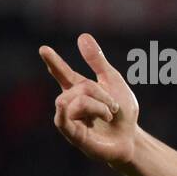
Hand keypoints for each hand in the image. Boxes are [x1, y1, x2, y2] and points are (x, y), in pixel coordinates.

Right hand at [41, 34, 139, 166]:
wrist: (132, 139)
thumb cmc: (123, 113)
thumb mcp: (113, 82)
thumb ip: (97, 61)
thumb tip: (82, 36)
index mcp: (80, 89)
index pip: (63, 74)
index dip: (54, 62)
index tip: (44, 49)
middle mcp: (71, 103)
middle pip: (78, 87)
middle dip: (100, 93)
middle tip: (114, 107)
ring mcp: (69, 119)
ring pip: (73, 102)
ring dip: (97, 106)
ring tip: (109, 116)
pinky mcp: (71, 134)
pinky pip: (63, 119)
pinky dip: (74, 113)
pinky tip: (79, 113)